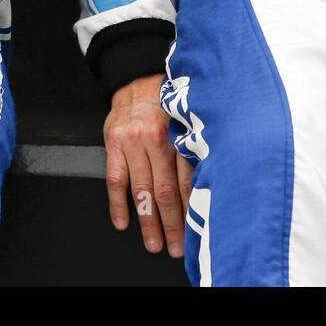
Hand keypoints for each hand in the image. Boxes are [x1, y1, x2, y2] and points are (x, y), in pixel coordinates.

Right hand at [104, 74, 191, 257]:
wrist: (135, 77)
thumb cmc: (166, 100)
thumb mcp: (186, 116)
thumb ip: (192, 145)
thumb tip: (211, 180)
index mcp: (179, 132)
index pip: (187, 179)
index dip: (191, 209)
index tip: (196, 232)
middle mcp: (156, 138)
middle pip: (165, 190)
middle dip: (171, 223)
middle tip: (176, 248)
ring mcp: (133, 141)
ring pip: (140, 189)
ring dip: (147, 221)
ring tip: (153, 243)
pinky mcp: (113, 143)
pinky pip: (115, 178)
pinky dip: (117, 203)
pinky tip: (123, 223)